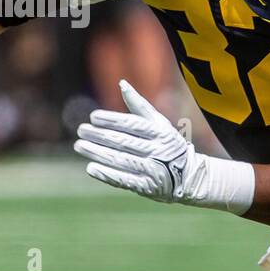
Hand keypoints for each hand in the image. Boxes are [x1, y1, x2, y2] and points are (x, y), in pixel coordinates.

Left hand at [74, 80, 254, 213]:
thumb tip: (122, 83)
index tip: (93, 117)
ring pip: (121, 160)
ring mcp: (153, 170)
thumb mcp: (159, 122)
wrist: (190, 177)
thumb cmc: (169, 144)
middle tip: (80, 130)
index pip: (132, 124)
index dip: (112, 120)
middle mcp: (157, 150)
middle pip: (123, 142)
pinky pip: (125, 180)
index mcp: (159, 132)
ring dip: (97, 153)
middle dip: (99, 136)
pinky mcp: (148, 187)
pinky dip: (107, 174)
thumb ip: (139, 104)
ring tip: (79, 146)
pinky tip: (91, 168)